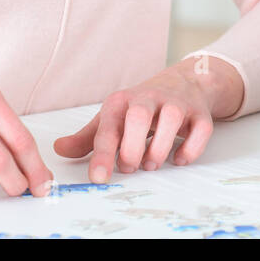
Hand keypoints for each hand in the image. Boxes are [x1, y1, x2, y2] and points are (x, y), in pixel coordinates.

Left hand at [53, 56, 242, 181]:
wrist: (183, 82)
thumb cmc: (142, 105)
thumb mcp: (113, 118)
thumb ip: (88, 137)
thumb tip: (59, 149)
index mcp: (122, 102)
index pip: (108, 128)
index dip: (102, 155)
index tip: (98, 178)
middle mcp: (148, 98)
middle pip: (138, 117)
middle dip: (132, 149)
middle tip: (130, 165)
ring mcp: (176, 103)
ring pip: (171, 120)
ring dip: (159, 150)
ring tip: (151, 163)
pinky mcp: (199, 113)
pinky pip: (200, 130)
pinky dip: (190, 149)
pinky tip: (178, 157)